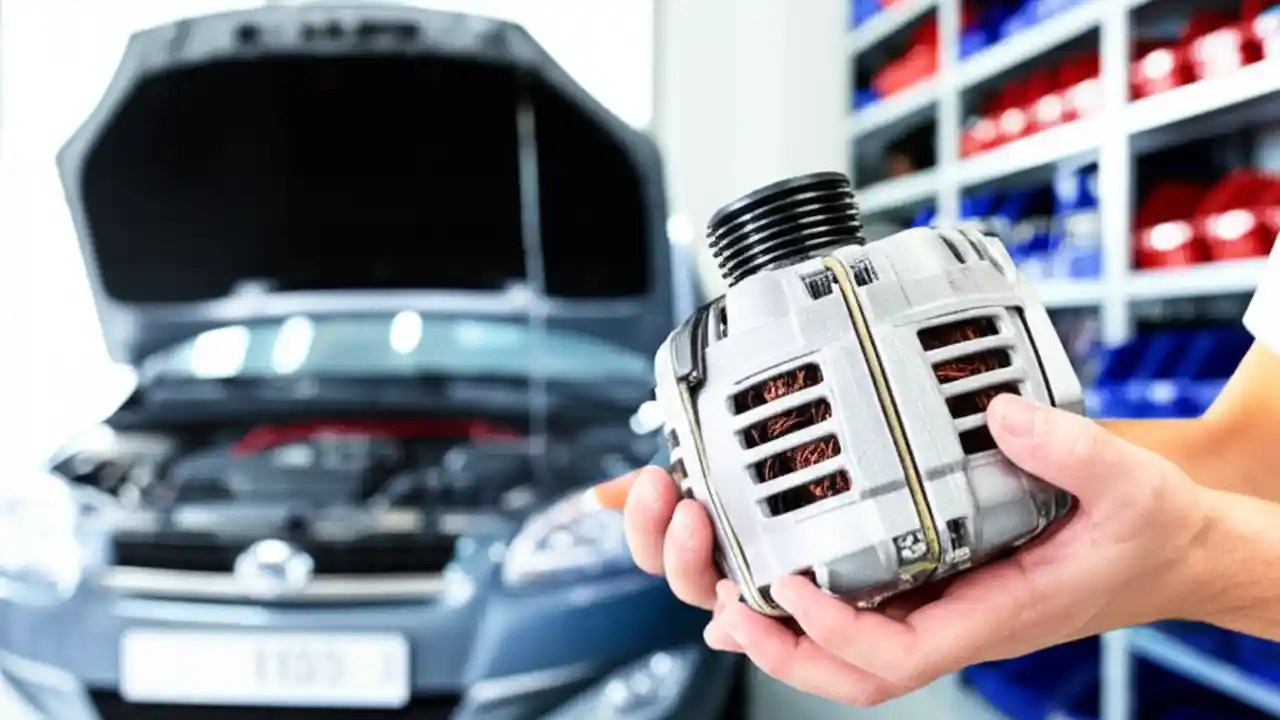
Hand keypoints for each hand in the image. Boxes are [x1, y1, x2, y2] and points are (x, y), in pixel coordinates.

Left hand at [599, 393, 1216, 705]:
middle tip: (728, 603)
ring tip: (728, 593)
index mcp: (994, 613)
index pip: (899, 654)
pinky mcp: (941, 584)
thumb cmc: (1148, 536)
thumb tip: (1001, 413)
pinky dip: (811, 607)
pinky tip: (773, 582)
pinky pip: (864, 611)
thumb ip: (1071, 452)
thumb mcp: (1126, 488)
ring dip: (785, 632)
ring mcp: (945, 607)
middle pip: (854, 672)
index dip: (835, 630)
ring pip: (851, 651)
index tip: (793, 584)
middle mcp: (957, 619)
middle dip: (783, 649)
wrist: (1172, 554)